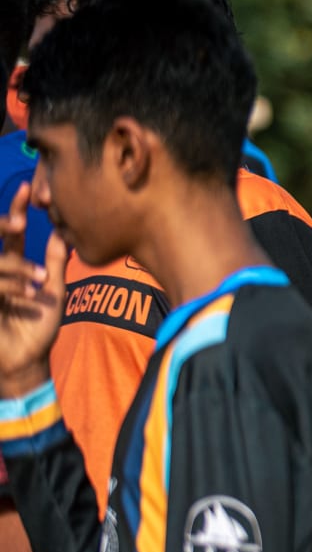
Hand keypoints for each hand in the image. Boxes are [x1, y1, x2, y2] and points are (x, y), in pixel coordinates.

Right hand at [0, 184, 62, 395]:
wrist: (26, 363)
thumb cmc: (39, 329)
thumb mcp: (53, 292)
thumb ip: (55, 263)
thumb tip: (64, 232)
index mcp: (12, 265)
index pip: (11, 231)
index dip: (16, 210)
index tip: (29, 189)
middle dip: (4, 223)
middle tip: (19, 220)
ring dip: (14, 269)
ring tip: (36, 284)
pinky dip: (12, 286)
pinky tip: (29, 295)